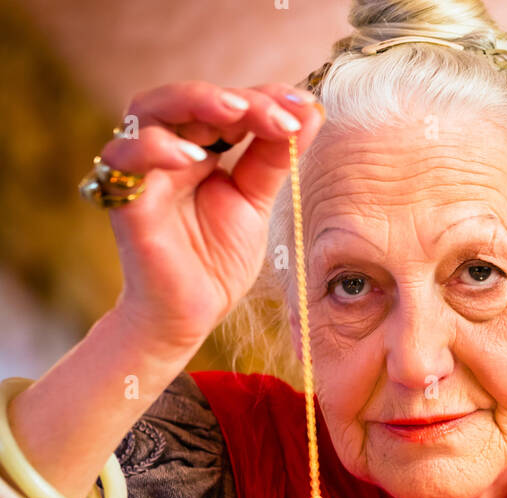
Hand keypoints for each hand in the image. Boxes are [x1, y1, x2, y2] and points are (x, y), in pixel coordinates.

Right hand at [98, 81, 325, 351]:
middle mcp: (166, 152)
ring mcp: (142, 171)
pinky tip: (195, 158)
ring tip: (236, 112)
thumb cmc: (214, 264)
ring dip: (194, 102)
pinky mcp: (124, 199)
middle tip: (276, 111)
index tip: (303, 107)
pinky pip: (125, 158)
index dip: (263, 99)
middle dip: (236, 97)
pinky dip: (155, 148)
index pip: (225, 106)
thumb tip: (310, 112)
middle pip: (189, 99)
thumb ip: (275, 159)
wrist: (186, 318)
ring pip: (150, 110)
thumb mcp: (254, 204)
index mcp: (198, 149)